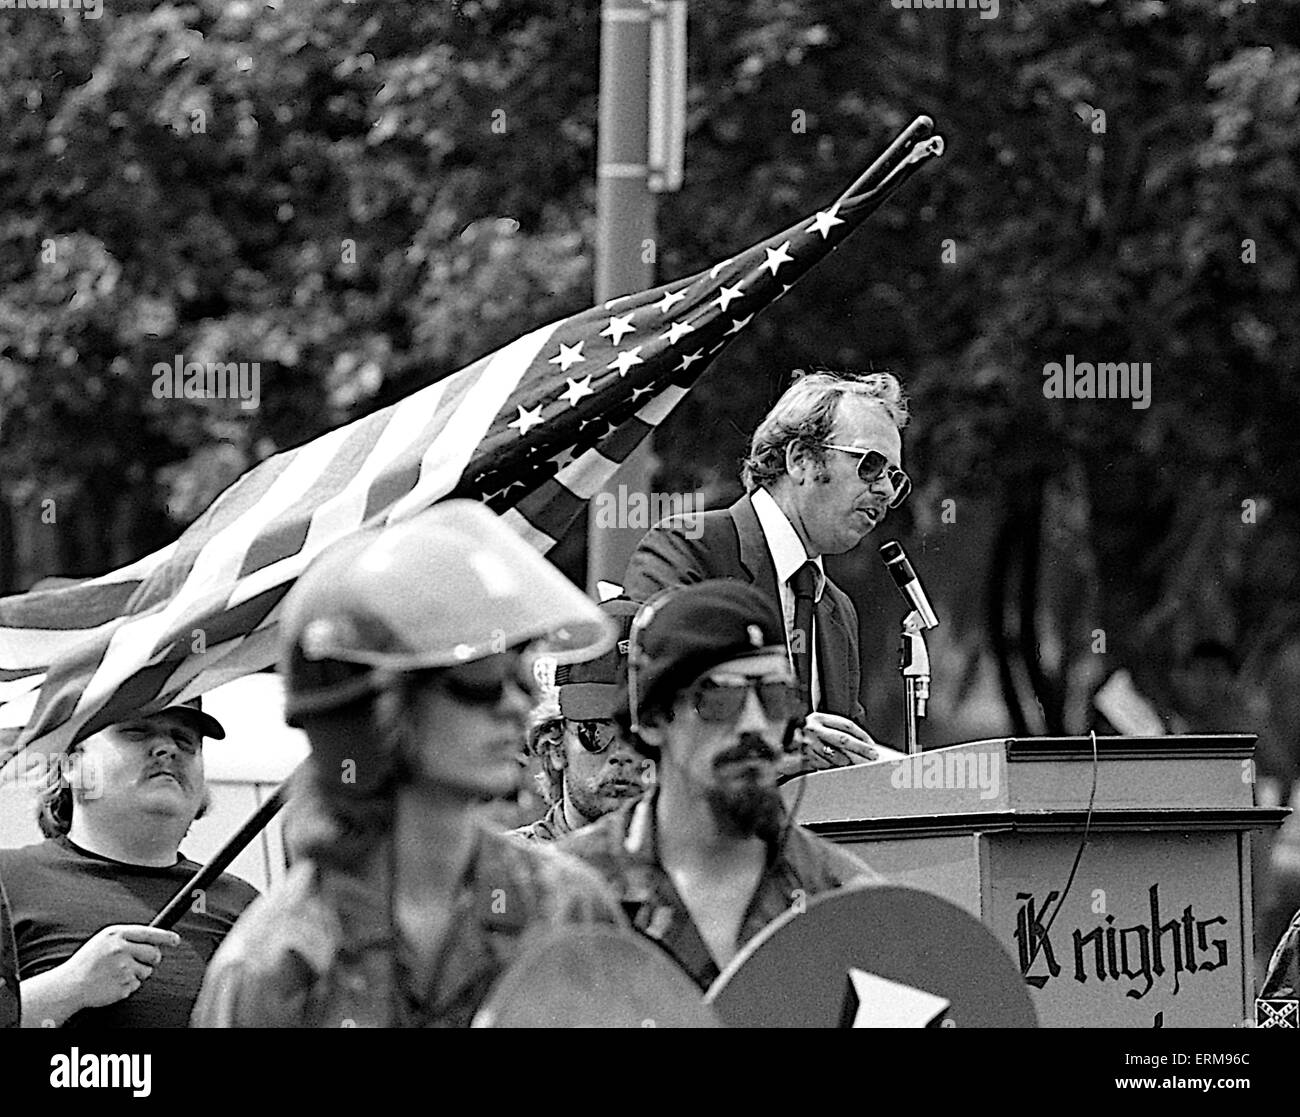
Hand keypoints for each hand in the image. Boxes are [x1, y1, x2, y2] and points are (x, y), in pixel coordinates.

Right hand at [62, 925, 179, 1009]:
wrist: (68, 986)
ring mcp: (122, 968)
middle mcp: (121, 949)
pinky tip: (113, 983)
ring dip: (138, 974)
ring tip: (118, 974)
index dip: (166, 937)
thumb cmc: (86, 963)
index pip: (149, 933)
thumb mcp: (103, 941)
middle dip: (153, 959)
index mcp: (116, 935)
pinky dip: (129, 985)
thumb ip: (126, 938)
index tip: (175, 940)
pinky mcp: (123, 985)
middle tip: (143, 962)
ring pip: (147, 971)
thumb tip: (153, 939)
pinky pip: (136, 985)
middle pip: (154, 953)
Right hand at [795, 713, 901, 770]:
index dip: (861, 734)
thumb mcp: (813, 725)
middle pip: (844, 739)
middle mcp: (813, 729)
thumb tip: (856, 741)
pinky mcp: (804, 758)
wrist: (775, 743)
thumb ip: (831, 729)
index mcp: (818, 718)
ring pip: (836, 755)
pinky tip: (834, 766)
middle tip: (872, 755)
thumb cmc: (797, 735)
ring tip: (851, 764)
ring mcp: (808, 744)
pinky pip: (825, 765)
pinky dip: (831, 767)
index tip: (870, 743)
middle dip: (861, 748)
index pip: (846, 725)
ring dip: (846, 761)